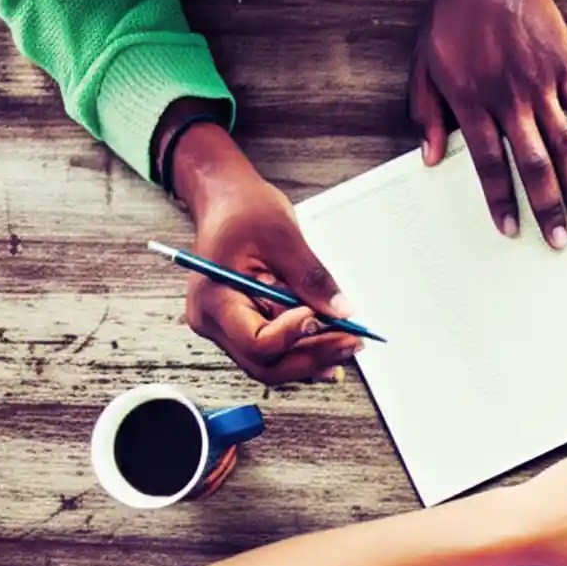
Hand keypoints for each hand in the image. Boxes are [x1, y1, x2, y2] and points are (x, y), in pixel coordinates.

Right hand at [162, 113, 361, 384]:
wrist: (225, 202)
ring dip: (312, 359)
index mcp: (214, 299)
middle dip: (311, 357)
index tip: (322, 317)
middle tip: (352, 343)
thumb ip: (311, 277)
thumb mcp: (282, 236)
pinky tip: (332, 345)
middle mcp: (214, 322)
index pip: (255, 341)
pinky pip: (274, 351)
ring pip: (271, 364)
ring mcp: (227, 328)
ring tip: (348, 344)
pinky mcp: (244, 325)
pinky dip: (303, 351)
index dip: (294, 336)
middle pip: (264, 363)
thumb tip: (341, 311)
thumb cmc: (243, 211)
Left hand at [410, 0, 566, 248]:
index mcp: (472, 102)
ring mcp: (540, 85)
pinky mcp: (564, 68)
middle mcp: (509, 100)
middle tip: (557, 239)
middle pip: (532, 164)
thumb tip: (428, 158)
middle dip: (546, 206)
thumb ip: (427, 113)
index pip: (488, 163)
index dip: (500, 199)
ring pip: (562, 144)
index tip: (510, 228)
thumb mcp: (424, 65)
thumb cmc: (452, 19)